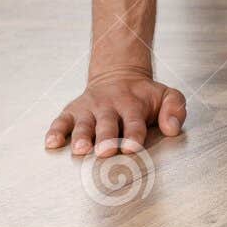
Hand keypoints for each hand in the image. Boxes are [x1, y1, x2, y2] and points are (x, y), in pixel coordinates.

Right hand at [44, 69, 185, 156]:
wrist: (118, 75)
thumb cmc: (144, 95)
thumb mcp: (167, 95)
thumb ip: (175, 109)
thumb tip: (172, 128)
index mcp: (133, 105)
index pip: (134, 122)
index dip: (134, 135)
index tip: (133, 147)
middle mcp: (109, 107)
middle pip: (107, 125)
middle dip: (106, 138)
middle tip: (105, 151)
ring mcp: (89, 109)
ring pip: (84, 124)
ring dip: (81, 136)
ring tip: (80, 149)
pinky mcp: (72, 111)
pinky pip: (61, 120)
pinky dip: (55, 131)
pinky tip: (52, 142)